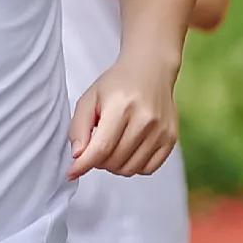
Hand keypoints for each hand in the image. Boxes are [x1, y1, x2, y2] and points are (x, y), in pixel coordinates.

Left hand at [67, 58, 179, 180]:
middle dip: (98, 161)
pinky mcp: (171, 138)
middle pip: (114, 161)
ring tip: (112, 148)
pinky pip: (148, 169)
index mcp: (122, 106)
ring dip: (115, 166)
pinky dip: (133, 167)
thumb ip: (78, 127)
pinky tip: (128, 151)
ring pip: (130, 169)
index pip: (101, 148)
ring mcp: (161, 130)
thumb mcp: (90, 98)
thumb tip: (77, 156)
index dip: (84, 164)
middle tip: (96, 147)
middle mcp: (145, 119)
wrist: (151, 69)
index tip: (71, 173)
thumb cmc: (117, 84)